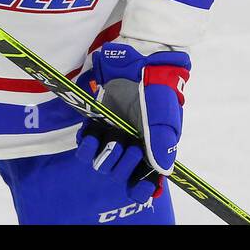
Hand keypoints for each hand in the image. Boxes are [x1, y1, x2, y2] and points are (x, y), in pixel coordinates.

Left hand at [75, 42, 190, 202]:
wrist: (138, 60)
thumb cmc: (157, 89)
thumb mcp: (164, 116)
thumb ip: (162, 143)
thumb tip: (161, 171)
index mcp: (153, 150)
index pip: (146, 183)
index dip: (142, 189)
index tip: (140, 186)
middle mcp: (132, 146)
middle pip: (121, 175)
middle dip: (125, 167)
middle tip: (132, 148)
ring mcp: (113, 136)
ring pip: (102, 166)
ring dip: (107, 159)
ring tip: (115, 140)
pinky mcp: (96, 125)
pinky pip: (85, 149)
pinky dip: (87, 148)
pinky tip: (94, 136)